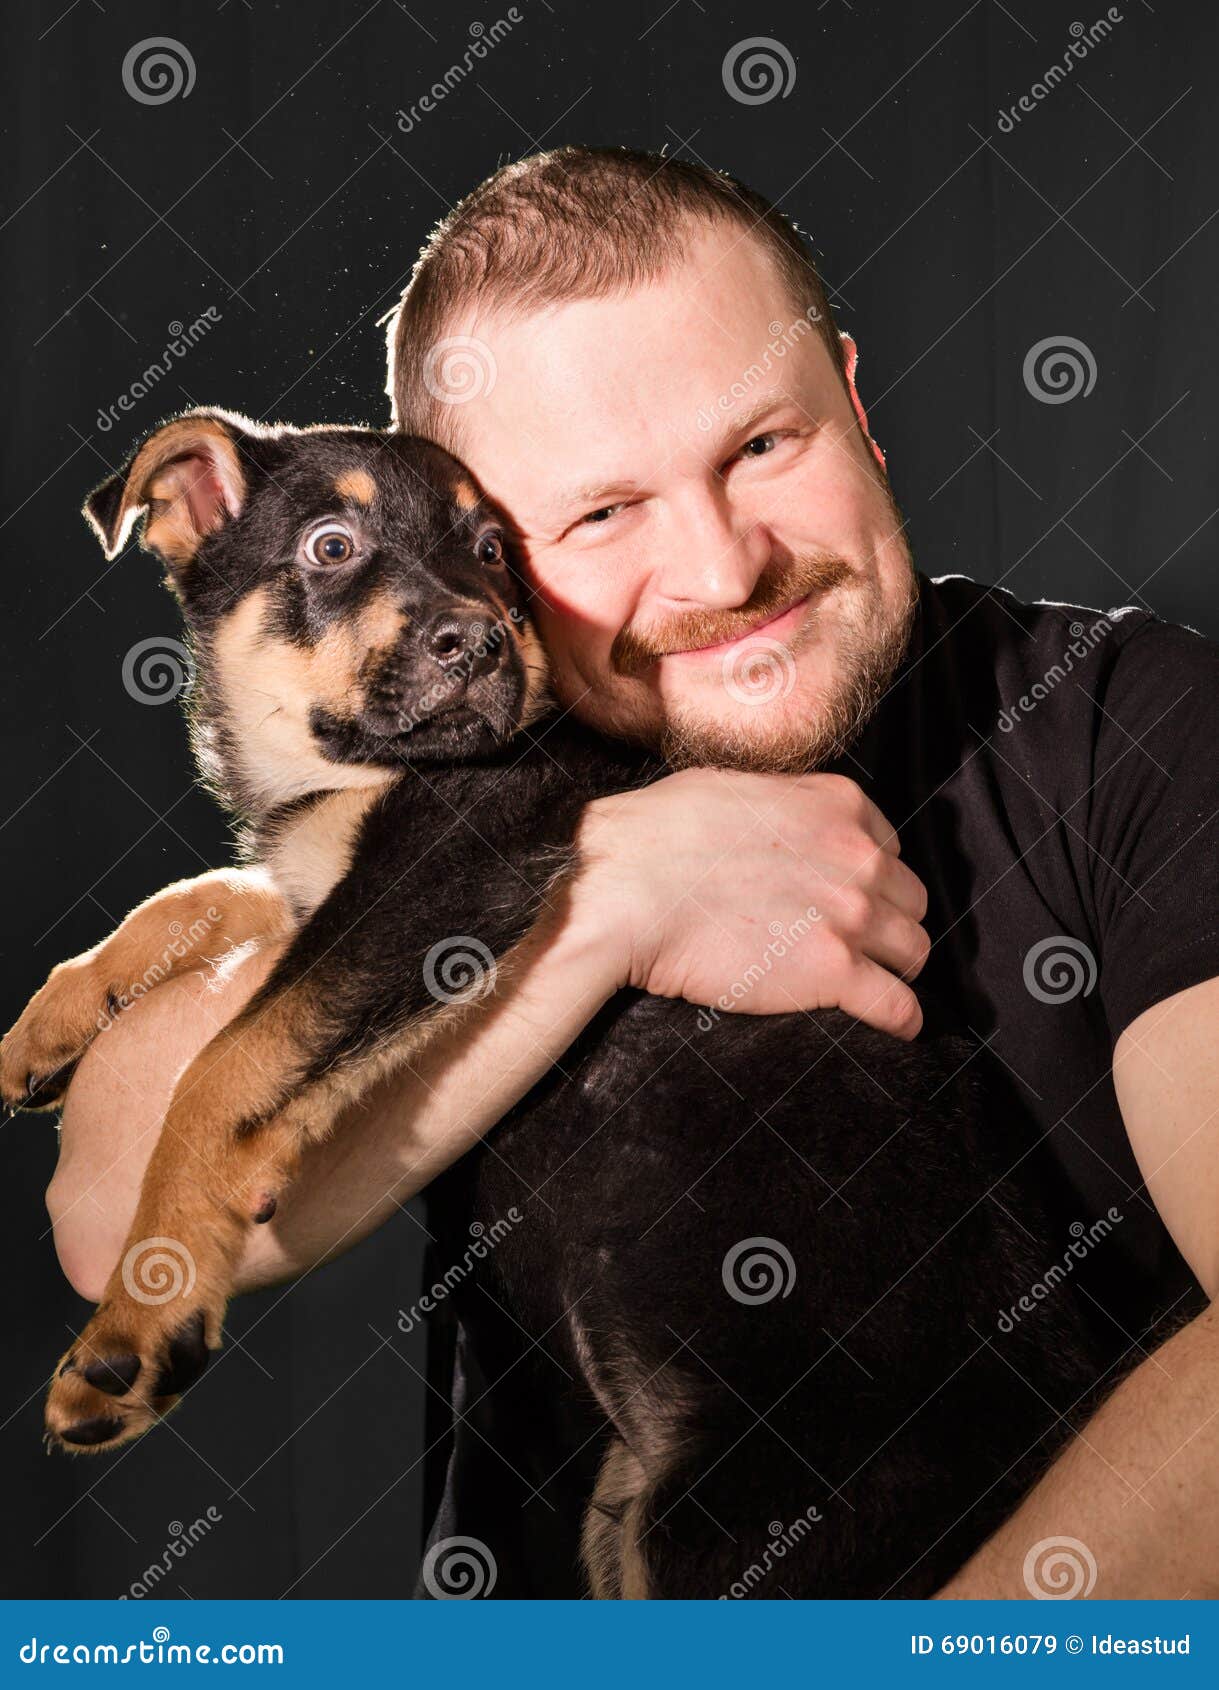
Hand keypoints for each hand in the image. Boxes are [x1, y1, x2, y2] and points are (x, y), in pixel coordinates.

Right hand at [575, 769, 929, 1038]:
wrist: (626, 891)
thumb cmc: (658, 835)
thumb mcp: (732, 787)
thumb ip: (780, 803)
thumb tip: (778, 817)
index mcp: (839, 805)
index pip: (890, 849)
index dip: (869, 876)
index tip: (848, 894)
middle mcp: (859, 857)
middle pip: (909, 901)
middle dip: (887, 921)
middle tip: (854, 941)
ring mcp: (851, 916)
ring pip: (913, 951)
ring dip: (894, 967)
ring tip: (873, 981)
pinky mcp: (833, 972)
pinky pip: (898, 1005)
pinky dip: (902, 1018)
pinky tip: (897, 1024)